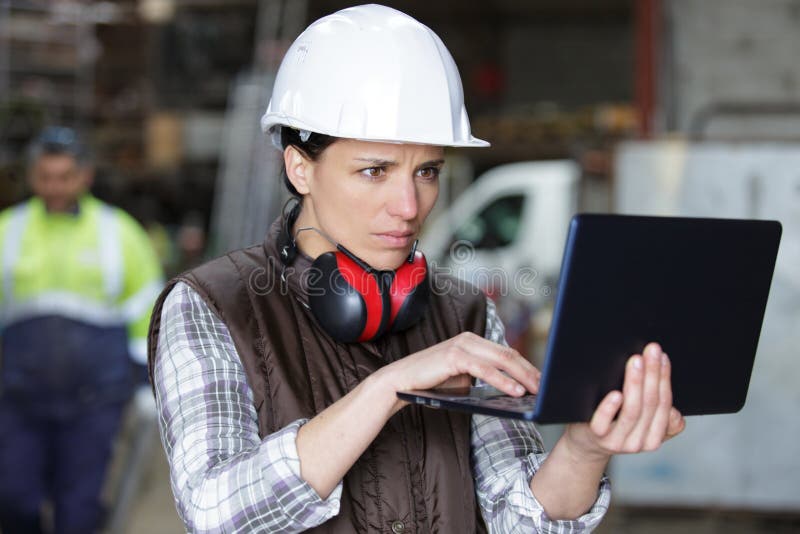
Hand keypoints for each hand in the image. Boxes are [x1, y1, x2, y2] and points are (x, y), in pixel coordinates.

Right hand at [377, 331, 540, 411]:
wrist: (402, 383)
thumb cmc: (432, 383)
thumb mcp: (464, 379)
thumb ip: (484, 378)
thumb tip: (513, 390)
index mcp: (473, 342)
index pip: (506, 353)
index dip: (527, 367)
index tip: (542, 382)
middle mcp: (470, 339)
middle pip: (509, 354)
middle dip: (531, 371)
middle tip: (549, 387)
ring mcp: (462, 345)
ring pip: (502, 360)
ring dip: (523, 376)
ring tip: (538, 391)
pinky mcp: (455, 357)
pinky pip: (485, 370)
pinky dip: (503, 381)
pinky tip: (516, 391)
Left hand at [562, 342, 685, 461]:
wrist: (583, 444)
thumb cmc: (612, 423)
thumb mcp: (638, 418)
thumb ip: (653, 404)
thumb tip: (662, 376)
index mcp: (654, 437)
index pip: (664, 404)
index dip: (664, 379)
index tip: (663, 357)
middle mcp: (639, 442)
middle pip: (650, 404)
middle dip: (653, 374)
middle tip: (651, 351)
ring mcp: (618, 441)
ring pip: (632, 411)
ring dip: (635, 383)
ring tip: (636, 362)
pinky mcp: (597, 437)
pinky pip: (604, 423)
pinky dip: (610, 408)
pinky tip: (615, 394)